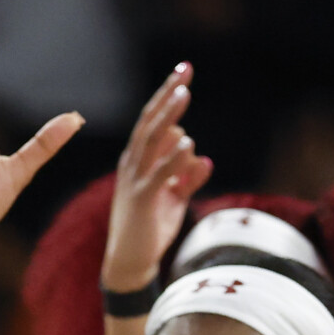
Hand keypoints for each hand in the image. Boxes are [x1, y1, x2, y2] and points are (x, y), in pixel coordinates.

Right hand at [104, 64, 211, 293]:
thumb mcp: (174, 200)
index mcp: (137, 162)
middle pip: (150, 122)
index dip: (167, 97)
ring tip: (184, 93)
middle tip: (185, 70)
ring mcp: (134, 182)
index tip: (183, 73)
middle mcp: (132, 165)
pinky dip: (172, 159)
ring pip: (151, 141)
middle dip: (168, 95)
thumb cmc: (150, 230)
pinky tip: (187, 142)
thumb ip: (188, 178)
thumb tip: (203, 159)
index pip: (152, 122)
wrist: (129, 264)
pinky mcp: (141, 201)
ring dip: (168, 116)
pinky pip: (158, 175)